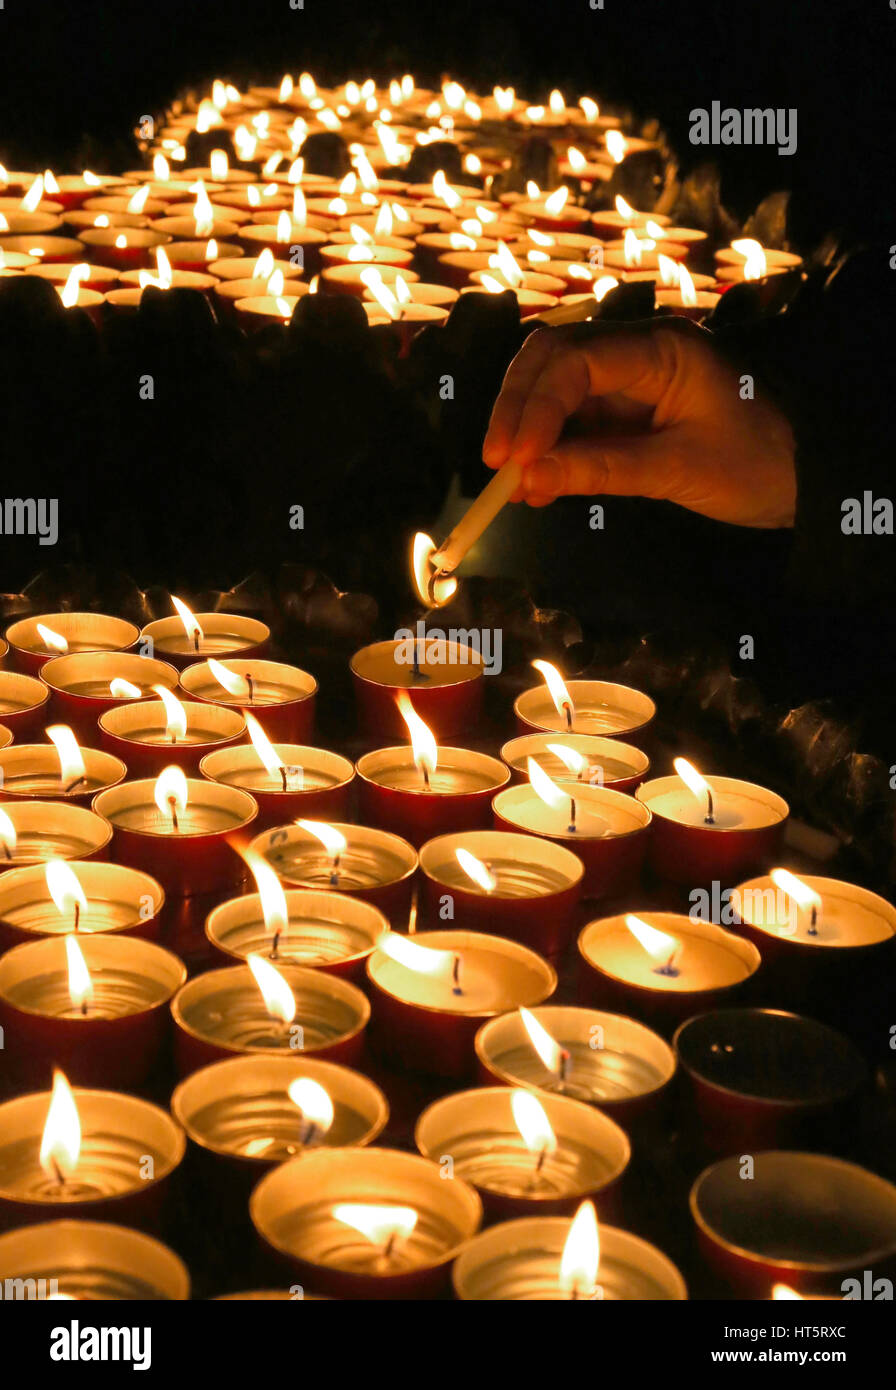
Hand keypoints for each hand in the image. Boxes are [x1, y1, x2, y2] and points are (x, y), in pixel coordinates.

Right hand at [482, 316, 796, 527]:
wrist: (806, 477)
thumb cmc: (757, 464)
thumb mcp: (679, 469)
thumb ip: (601, 469)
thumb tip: (528, 476)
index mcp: (661, 347)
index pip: (574, 360)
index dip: (534, 407)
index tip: (511, 459)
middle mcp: (638, 350)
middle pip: (551, 360)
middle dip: (517, 410)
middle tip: (496, 466)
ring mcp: (630, 379)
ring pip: (555, 391)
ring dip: (527, 434)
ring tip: (513, 486)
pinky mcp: (627, 410)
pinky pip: (574, 422)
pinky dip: (549, 452)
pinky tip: (535, 486)